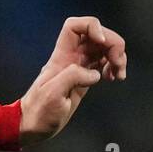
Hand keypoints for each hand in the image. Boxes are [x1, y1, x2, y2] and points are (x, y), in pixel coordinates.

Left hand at [18, 16, 127, 146]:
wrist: (33, 125)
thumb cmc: (39, 111)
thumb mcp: (53, 94)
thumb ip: (72, 78)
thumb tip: (95, 73)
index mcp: (61, 57)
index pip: (74, 26)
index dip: (92, 27)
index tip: (103, 43)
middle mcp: (71, 57)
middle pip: (96, 34)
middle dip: (113, 43)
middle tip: (118, 64)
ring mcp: (78, 66)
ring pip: (103, 48)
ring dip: (117, 55)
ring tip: (119, 74)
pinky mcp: (84, 78)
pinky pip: (103, 62)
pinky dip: (113, 66)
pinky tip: (114, 78)